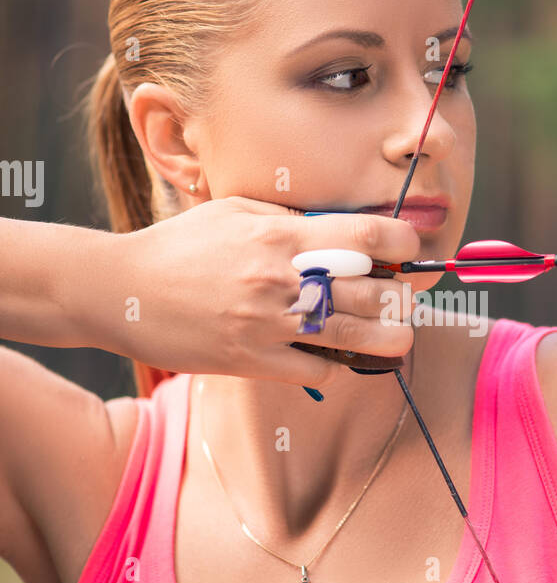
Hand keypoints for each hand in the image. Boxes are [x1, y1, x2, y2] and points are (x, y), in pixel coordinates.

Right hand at [98, 197, 419, 387]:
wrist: (122, 291)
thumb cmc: (180, 246)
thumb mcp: (235, 210)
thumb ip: (290, 218)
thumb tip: (340, 227)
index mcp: (281, 234)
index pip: (367, 234)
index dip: (402, 241)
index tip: (408, 248)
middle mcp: (281, 279)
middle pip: (373, 291)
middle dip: (401, 297)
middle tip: (404, 299)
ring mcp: (268, 324)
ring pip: (356, 338)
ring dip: (388, 340)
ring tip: (397, 338)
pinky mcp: (252, 362)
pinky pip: (318, 371)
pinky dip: (335, 365)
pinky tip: (334, 357)